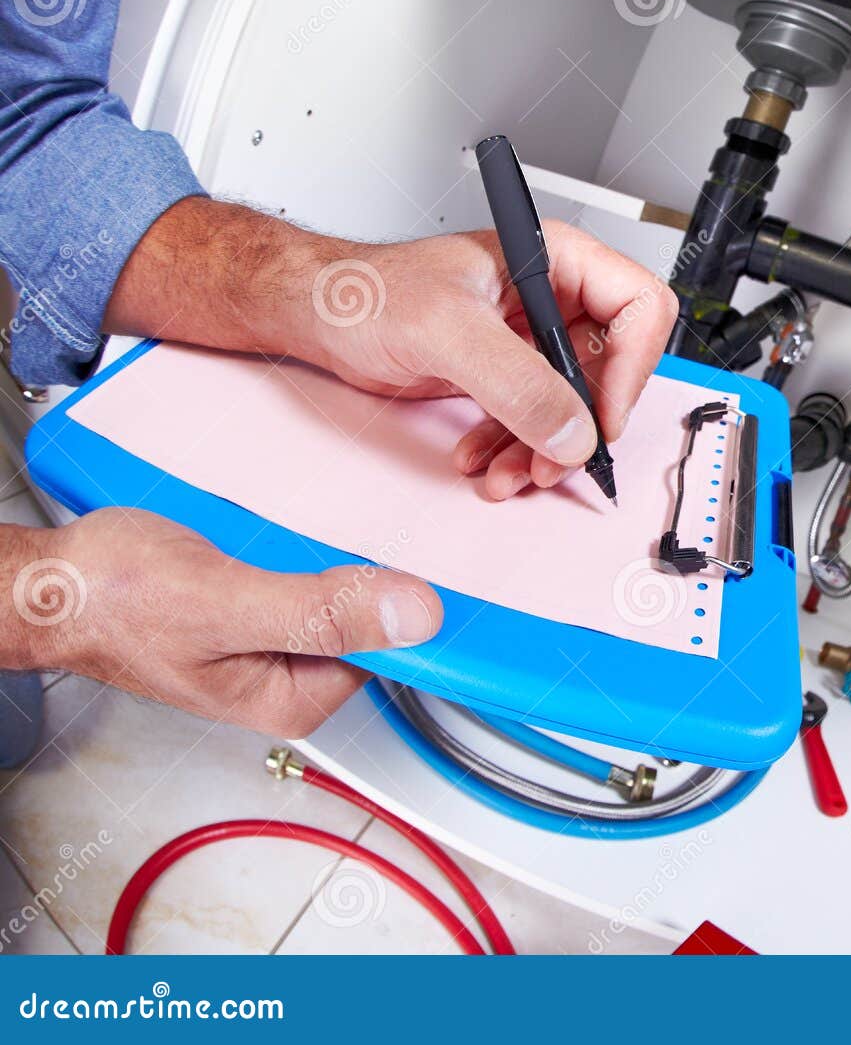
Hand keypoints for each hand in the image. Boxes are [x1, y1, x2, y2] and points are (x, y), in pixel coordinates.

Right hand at [0, 510, 441, 737]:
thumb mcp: (227, 604)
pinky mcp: (256, 597)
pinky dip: (311, 539)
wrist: (45, 578)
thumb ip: (321, 612)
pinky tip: (301, 517)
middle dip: (383, 572)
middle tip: (387, 522)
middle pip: (375, 619)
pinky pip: (309, 565)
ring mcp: (273, 633)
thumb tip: (417, 615)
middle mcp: (290, 672)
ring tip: (335, 514)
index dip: (421, 606)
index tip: (446, 560)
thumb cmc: (110, 601)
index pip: (397, 656)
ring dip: (346, 549)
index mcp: (294, 695)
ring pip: (344, 587)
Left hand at [304, 223, 676, 499]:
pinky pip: (538, 421)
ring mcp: (533, 339)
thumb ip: (515, 381)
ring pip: (575, 406)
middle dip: (579, 425)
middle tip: (551, 461)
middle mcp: (554, 297)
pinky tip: (483, 458)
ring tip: (506, 472)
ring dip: (544, 449)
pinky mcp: (509, 374)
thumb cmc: (365, 291)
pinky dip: (516, 449)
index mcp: (555, 260)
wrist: (316, 315)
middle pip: (611, 370)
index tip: (600, 416)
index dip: (631, 367)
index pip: (639, 308)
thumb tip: (573, 429)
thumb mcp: (446, 331)